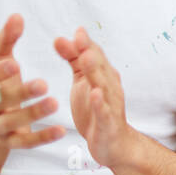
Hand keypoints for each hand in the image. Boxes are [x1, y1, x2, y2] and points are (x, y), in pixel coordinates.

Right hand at [0, 14, 64, 148]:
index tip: (14, 63)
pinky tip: (61, 130)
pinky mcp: (10, 142)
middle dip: (20, 93)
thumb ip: (7, 40)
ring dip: (34, 113)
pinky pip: (25, 143)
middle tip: (43, 83)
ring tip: (55, 102)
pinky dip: (42, 137)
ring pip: (13, 122)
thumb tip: (17, 16)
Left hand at [53, 27, 135, 167]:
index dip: (86, 43)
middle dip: (90, 52)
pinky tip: (94, 94)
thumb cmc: (96, 110)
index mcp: (102, 76)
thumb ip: (73, 60)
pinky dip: (100, 103)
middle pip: (100, 66)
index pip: (95, 56)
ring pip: (103, 85)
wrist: (114, 144)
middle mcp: (109, 87)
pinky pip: (104, 112)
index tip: (77, 30)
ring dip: (96, 71)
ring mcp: (110, 105)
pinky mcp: (108, 123)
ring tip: (86, 58)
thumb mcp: (83, 82)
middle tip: (80, 38)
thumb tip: (60, 38)